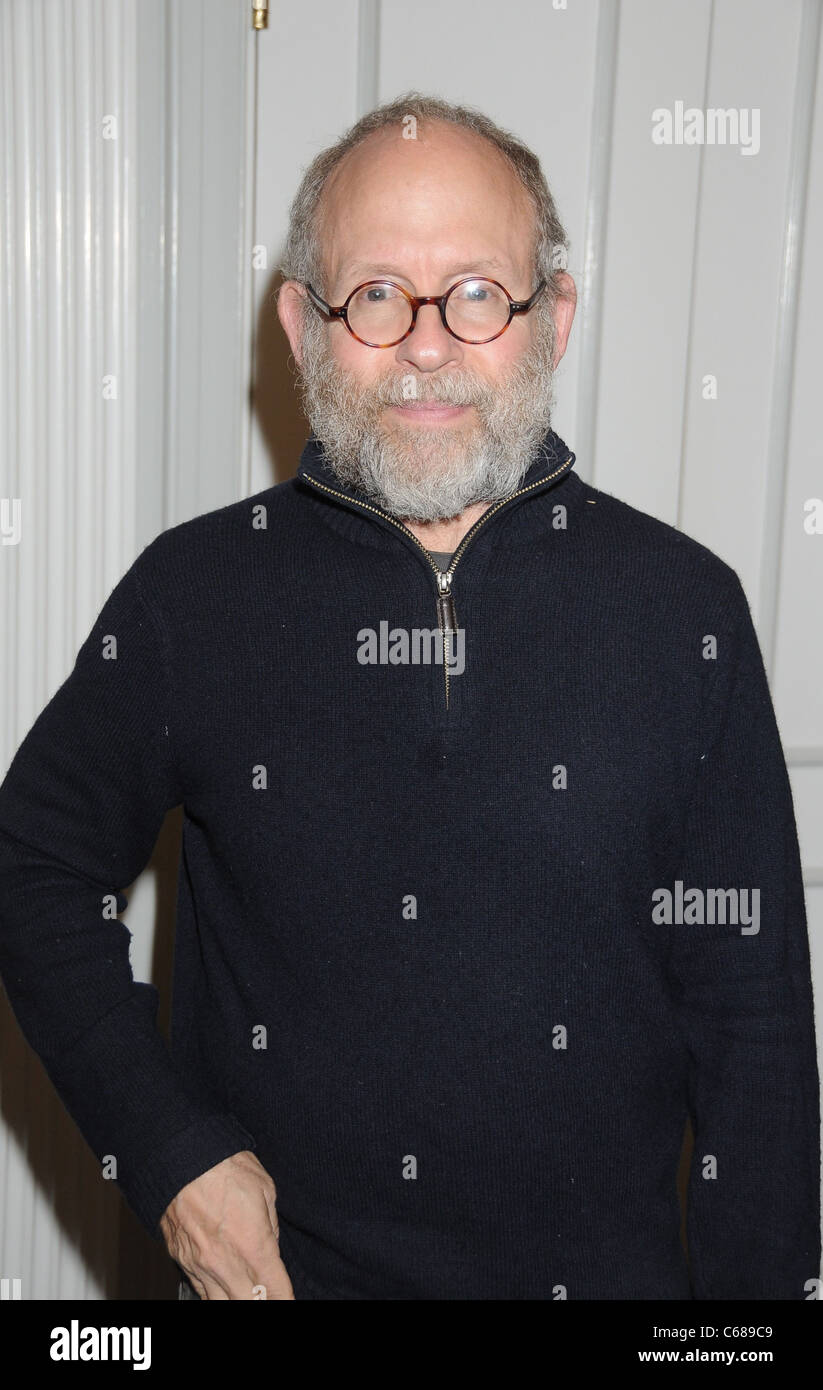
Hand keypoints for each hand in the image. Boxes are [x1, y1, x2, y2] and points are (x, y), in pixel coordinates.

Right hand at [160, 1150, 294, 1299]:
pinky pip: (200, 1290)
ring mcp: (200, 1265)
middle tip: (269, 1293)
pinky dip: (214, 1291)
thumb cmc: (223, 1166)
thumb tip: (270, 1243)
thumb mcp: (265, 1189)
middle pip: (249, 1304)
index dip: (285, 1299)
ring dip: (238, 1298)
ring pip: (221, 1304)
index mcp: (253, 1246)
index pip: (276, 1292)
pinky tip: (224, 1284)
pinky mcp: (181, 1260)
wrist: (180, 1157)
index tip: (288, 1297)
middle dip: (262, 1300)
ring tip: (247, 1291)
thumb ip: (271, 1225)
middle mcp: (225, 1263)